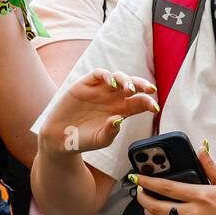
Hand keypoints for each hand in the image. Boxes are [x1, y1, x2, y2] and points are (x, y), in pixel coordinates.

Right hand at [37, 68, 157, 155]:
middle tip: (149, 89)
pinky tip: (111, 83)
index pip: (139, 102)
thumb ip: (110, 131)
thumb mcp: (100, 140)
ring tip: (129, 89)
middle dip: (142, 85)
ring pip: (118, 77)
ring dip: (126, 80)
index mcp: (121, 111)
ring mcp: (100, 90)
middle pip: (132, 86)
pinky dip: (107, 75)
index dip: (148, 102)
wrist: (60, 138)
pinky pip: (99, 74)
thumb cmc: (83, 140)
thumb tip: (118, 119)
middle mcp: (113, 98)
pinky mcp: (86, 84)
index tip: (155, 107)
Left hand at [135, 145, 215, 214]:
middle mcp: (192, 212)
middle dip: (143, 198)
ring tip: (148, 206)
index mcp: (198, 195)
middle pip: (157, 206)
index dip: (148, 182)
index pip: (166, 187)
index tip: (137, 178)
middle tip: (140, 192)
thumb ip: (209, 166)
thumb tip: (201, 150)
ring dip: (150, 213)